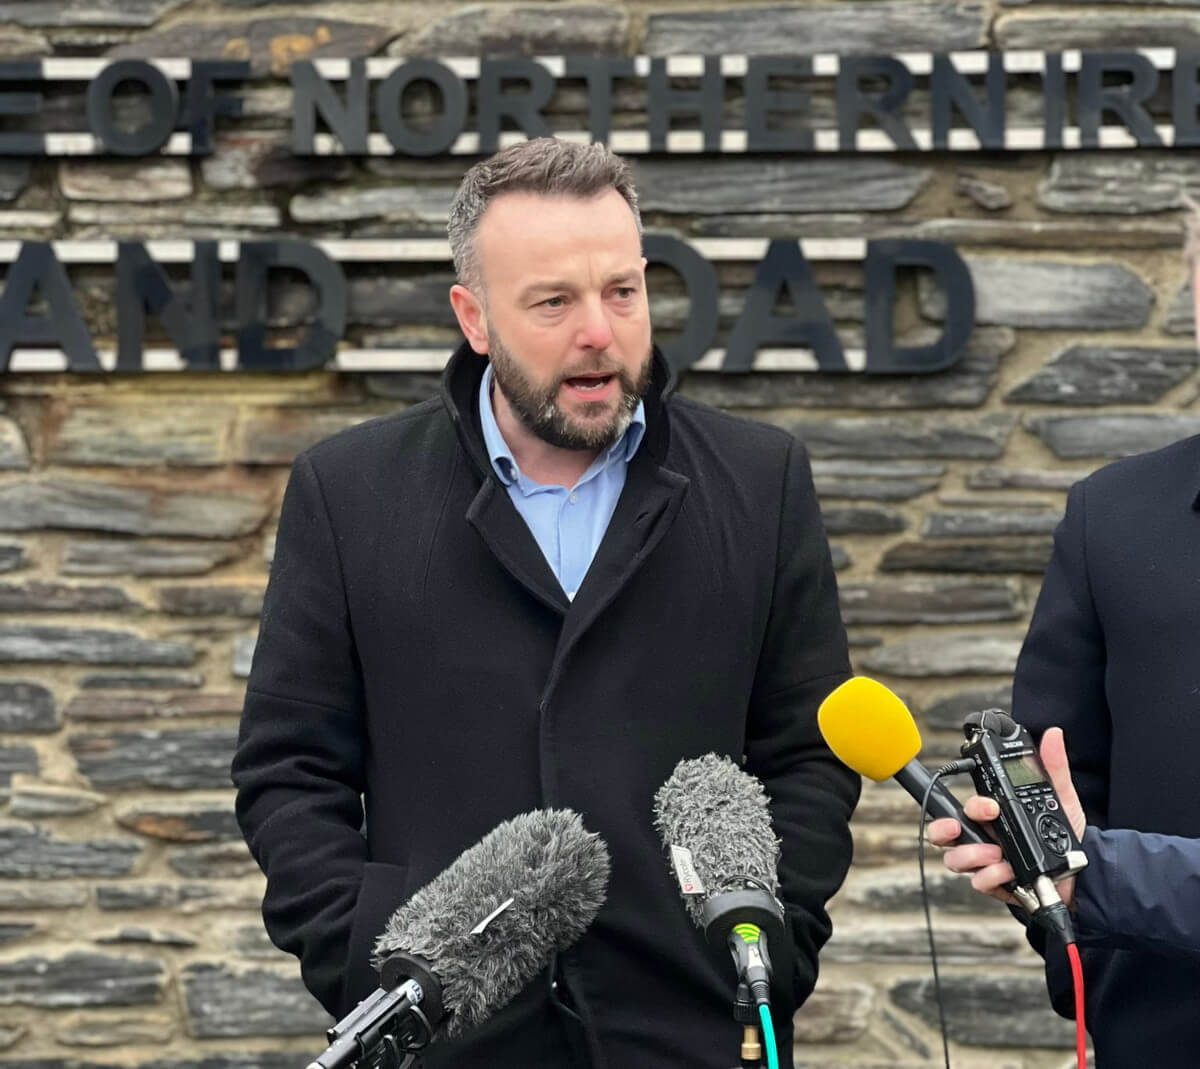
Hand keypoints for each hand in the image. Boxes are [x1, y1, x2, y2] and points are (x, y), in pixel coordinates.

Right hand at [927, 727, 1086, 908]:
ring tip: (995, 854)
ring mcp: (985, 861)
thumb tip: (1053, 734)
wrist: (1083, 874)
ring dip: (971, 855)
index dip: (972, 806)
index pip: (966, 806)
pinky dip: (991, 877)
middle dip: (942, 829)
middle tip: (956, 828)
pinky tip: (1009, 872)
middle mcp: (983, 837)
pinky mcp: (995, 884)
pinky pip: (979, 882)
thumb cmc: (1064, 837)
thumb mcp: (1061, 798)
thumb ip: (1053, 767)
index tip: (991, 808)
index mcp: (993, 816)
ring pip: (955, 858)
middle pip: (943, 832)